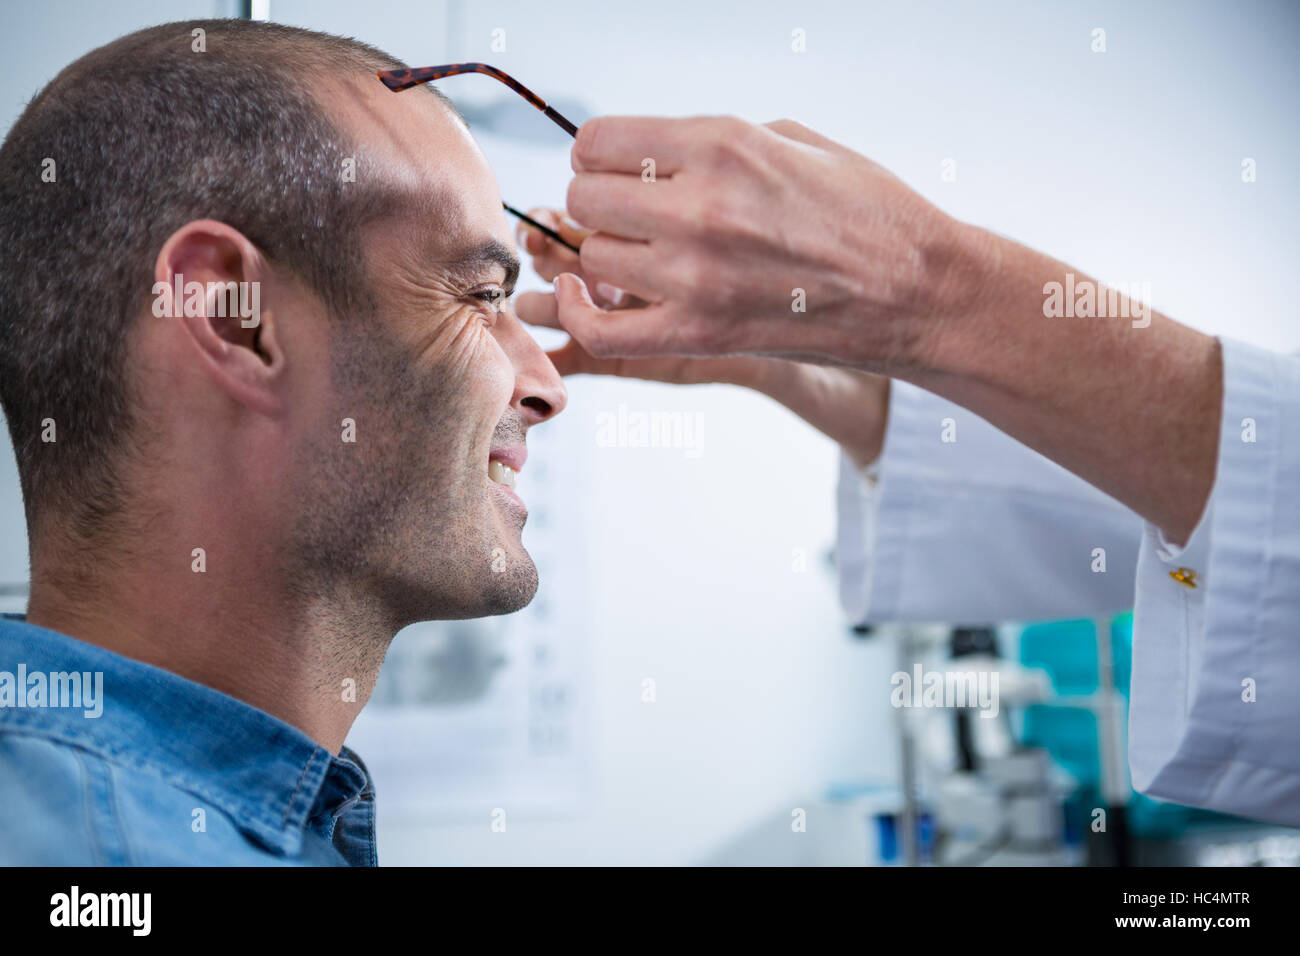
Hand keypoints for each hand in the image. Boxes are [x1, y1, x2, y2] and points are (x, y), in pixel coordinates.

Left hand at [547, 116, 967, 370]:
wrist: (918, 292)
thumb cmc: (865, 210)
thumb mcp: (790, 140)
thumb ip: (708, 142)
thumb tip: (645, 157)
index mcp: (722, 144)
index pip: (598, 141)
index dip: (598, 154)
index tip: (617, 168)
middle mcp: (701, 207)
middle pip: (586, 198)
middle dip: (601, 200)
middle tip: (631, 212)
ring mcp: (697, 278)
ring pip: (595, 256)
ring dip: (610, 255)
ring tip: (645, 255)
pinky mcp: (701, 335)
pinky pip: (602, 330)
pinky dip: (582, 314)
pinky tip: (586, 295)